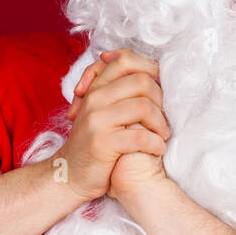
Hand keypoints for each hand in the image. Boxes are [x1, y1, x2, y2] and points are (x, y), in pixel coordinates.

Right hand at [58, 48, 170, 201]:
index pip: (125, 60)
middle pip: (141, 81)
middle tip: (164, 117)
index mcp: (97, 87)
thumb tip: (150, 73)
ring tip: (163, 135)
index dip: (150, 68)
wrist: (71, 175)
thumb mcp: (102, 111)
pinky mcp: (103, 143)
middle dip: (161, 99)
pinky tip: (157, 149)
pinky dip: (156, 144)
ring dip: (161, 123)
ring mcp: (97, 120)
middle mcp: (95, 98)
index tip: (159, 87)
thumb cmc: (95, 143)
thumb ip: (118, 91)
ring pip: (144, 106)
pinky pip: (140, 137)